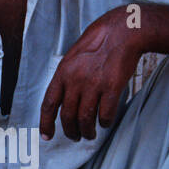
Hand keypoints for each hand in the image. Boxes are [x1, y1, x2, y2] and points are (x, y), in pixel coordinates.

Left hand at [39, 7, 144, 140]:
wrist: (123, 31)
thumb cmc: (99, 41)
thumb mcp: (74, 56)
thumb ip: (67, 77)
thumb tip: (64, 99)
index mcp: (62, 72)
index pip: (48, 104)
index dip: (46, 124)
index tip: (47, 136)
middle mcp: (75, 80)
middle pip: (67, 116)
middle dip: (70, 132)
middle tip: (76, 136)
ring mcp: (93, 84)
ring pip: (85, 119)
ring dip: (87, 131)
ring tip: (90, 134)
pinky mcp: (111, 87)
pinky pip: (105, 115)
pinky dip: (105, 123)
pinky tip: (105, 122)